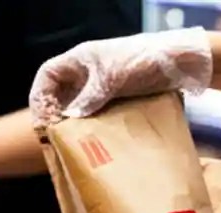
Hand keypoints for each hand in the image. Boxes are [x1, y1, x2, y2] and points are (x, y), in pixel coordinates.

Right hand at [29, 28, 212, 125]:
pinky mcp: (118, 98)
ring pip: (78, 106)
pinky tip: (95, 140)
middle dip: (55, 115)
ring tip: (73, 144)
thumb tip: (70, 118)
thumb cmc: (143, 60)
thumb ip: (90, 97)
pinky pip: (98, 113)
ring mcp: (103, 86)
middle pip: (60, 94)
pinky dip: (93, 126)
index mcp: (80, 59)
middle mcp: (88, 72)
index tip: (42, 120)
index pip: (48, 76)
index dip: (40, 97)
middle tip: (55, 139)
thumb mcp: (112, 78)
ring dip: (74, 123)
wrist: (179, 61)